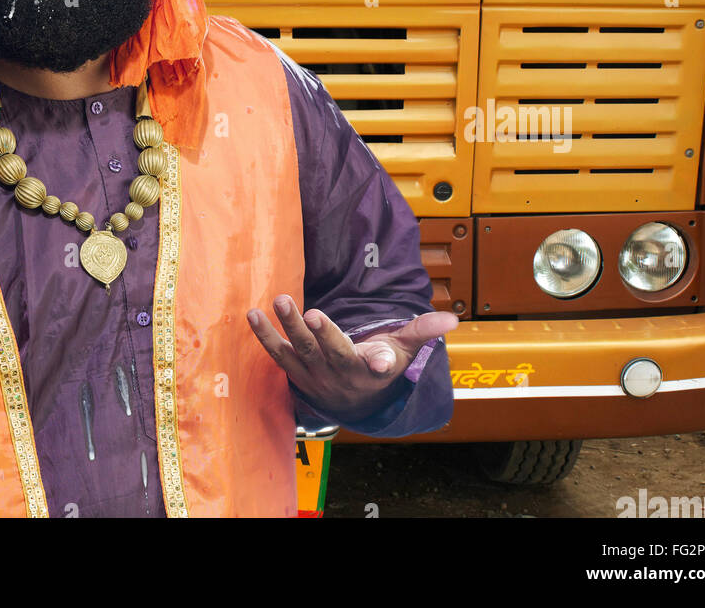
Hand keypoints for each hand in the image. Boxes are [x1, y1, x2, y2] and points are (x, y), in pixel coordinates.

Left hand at [247, 295, 458, 423]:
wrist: (354, 403)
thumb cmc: (380, 367)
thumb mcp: (403, 351)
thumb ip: (423, 331)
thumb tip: (452, 320)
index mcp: (371, 371)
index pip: (376, 366)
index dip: (378, 361)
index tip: (378, 356)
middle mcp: (341, 375)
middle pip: (329, 353)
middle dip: (320, 334)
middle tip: (310, 312)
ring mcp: (315, 375)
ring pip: (300, 352)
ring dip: (285, 328)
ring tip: (277, 301)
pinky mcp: (296, 372)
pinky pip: (278, 354)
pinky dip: (265, 337)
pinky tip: (252, 315)